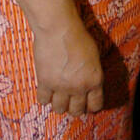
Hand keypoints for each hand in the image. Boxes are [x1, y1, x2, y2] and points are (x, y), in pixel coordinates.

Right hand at [31, 1, 103, 116]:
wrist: (59, 29)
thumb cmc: (78, 37)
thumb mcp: (94, 57)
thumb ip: (91, 74)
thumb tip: (88, 85)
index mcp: (95, 80)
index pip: (95, 105)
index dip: (90, 106)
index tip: (85, 104)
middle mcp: (80, 88)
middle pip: (76, 111)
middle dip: (74, 108)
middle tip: (70, 101)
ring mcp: (62, 87)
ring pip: (59, 109)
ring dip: (58, 104)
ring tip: (57, 96)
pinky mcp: (45, 83)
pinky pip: (43, 100)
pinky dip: (44, 98)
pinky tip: (46, 90)